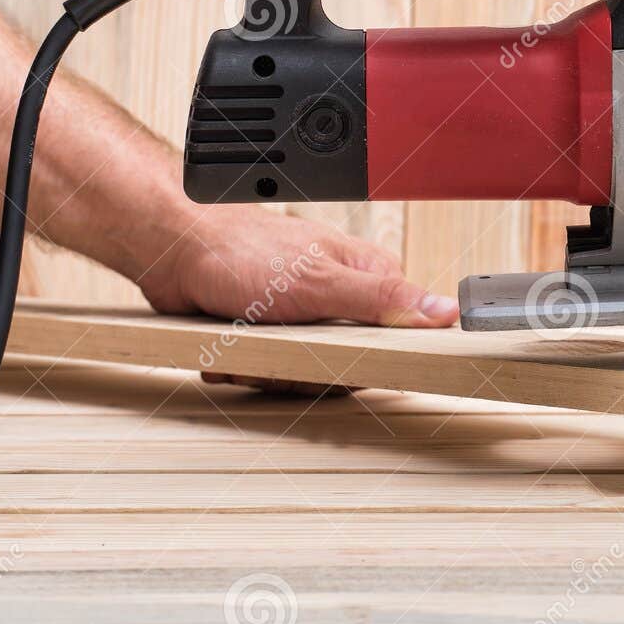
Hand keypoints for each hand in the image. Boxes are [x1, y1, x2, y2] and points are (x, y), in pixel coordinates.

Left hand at [136, 206, 454, 396]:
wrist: (177, 252)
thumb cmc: (242, 251)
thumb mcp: (322, 281)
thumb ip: (384, 300)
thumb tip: (446, 311)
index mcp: (369, 278)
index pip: (392, 341)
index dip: (359, 361)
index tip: (330, 361)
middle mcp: (342, 297)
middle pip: (345, 365)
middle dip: (302, 368)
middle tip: (276, 346)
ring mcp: (307, 316)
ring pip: (306, 372)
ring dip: (269, 367)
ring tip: (247, 341)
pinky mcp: (275, 331)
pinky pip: (274, 370)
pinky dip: (249, 366)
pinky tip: (234, 347)